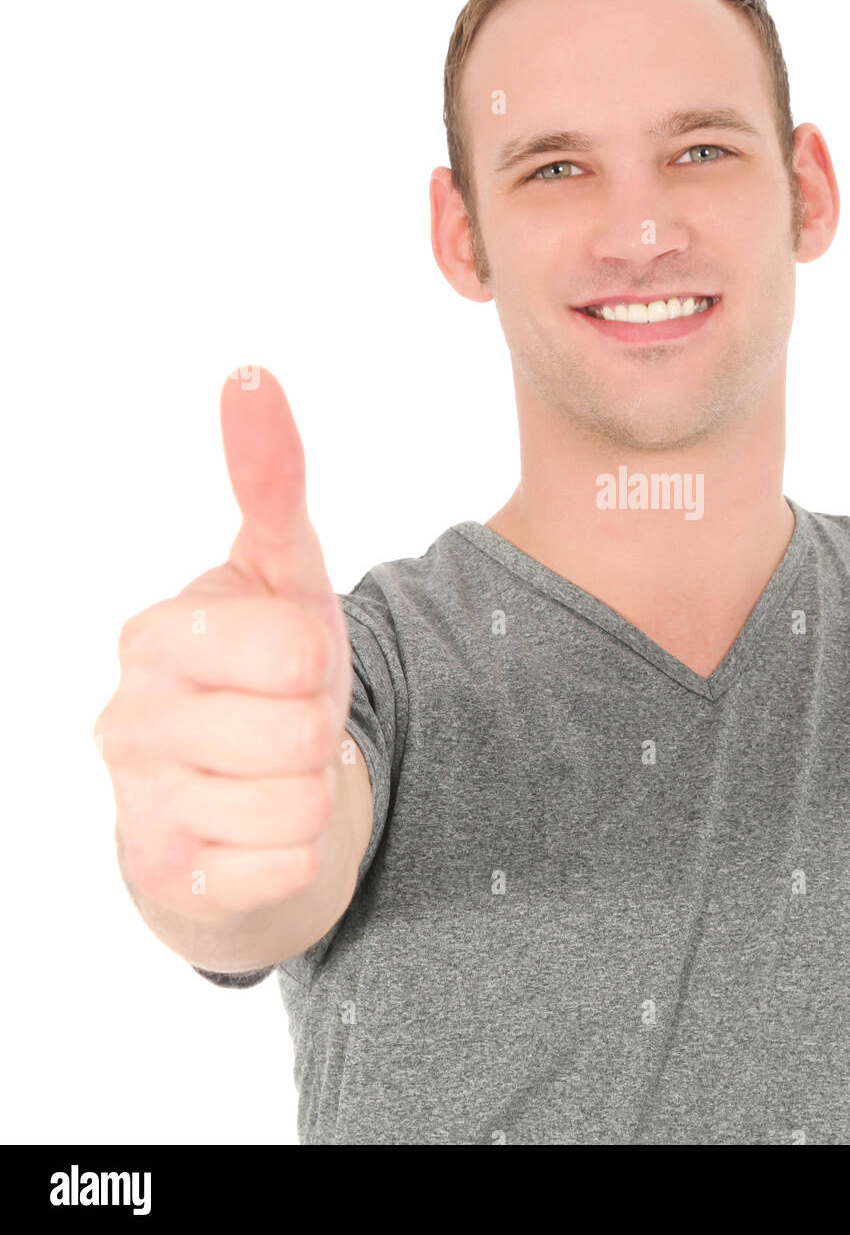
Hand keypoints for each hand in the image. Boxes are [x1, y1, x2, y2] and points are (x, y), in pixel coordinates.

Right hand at [95, 367, 352, 919]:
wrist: (240, 794)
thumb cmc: (269, 672)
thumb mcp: (281, 573)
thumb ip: (269, 479)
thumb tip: (250, 372)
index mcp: (158, 633)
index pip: (299, 646)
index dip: (319, 660)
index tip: (288, 663)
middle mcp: (129, 717)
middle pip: (302, 730)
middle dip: (318, 727)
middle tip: (284, 723)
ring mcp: (139, 803)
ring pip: (301, 802)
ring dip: (311, 790)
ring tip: (272, 774)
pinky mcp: (168, 879)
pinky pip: (290, 865)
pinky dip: (298, 850)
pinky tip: (257, 831)